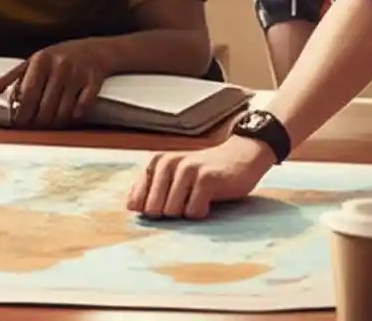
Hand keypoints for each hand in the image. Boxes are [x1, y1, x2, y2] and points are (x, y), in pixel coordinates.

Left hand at [0, 39, 110, 127]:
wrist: (96, 49)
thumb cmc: (58, 57)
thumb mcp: (33, 62)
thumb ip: (9, 77)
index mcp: (41, 60)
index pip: (27, 93)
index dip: (21, 112)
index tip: (18, 123)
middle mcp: (60, 66)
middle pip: (45, 106)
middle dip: (38, 122)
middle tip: (34, 128)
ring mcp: (78, 74)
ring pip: (64, 110)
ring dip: (55, 122)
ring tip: (49, 125)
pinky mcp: (94, 81)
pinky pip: (83, 107)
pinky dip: (75, 116)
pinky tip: (69, 117)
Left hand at [127, 136, 275, 218]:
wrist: (240, 156)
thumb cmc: (204, 172)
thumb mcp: (174, 175)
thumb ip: (151, 187)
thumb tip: (130, 206)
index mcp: (156, 162)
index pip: (136, 200)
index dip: (149, 211)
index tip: (163, 208)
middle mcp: (168, 163)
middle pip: (153, 209)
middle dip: (167, 214)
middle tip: (184, 202)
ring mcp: (187, 169)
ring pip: (172, 211)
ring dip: (185, 212)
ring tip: (197, 198)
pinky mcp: (206, 178)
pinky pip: (193, 212)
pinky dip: (201, 212)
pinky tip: (209, 200)